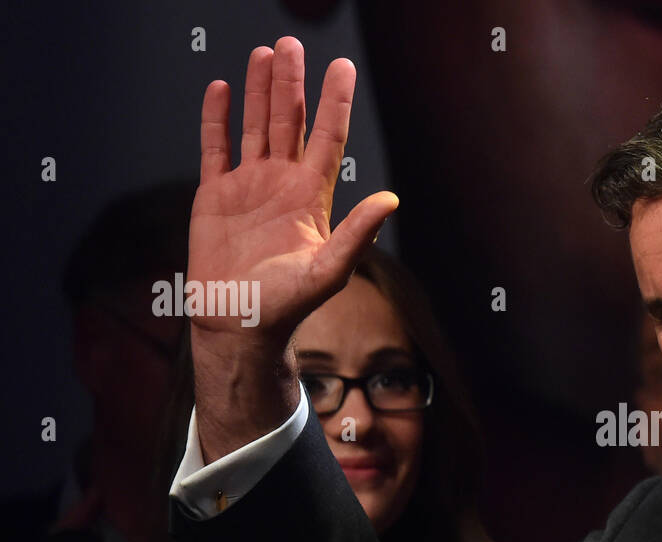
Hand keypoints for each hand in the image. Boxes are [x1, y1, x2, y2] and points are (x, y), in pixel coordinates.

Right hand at [188, 37, 396, 461]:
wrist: (239, 323)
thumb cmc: (288, 304)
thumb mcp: (329, 270)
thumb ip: (358, 233)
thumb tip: (392, 199)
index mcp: (310, 197)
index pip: (326, 139)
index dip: (333, 103)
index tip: (342, 67)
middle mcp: (282, 184)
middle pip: (290, 122)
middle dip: (292, 84)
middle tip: (292, 44)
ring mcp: (248, 186)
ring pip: (256, 126)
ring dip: (261, 91)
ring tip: (265, 53)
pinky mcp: (215, 195)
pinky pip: (216, 147)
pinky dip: (217, 118)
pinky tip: (223, 88)